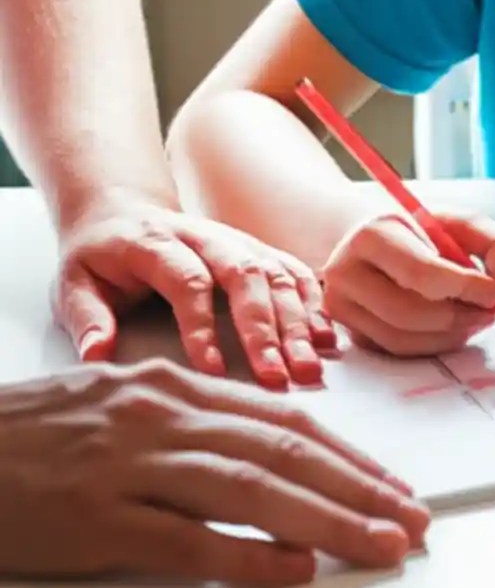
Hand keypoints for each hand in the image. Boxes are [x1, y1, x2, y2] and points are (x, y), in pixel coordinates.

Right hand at [0, 359, 428, 586]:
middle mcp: (161, 417)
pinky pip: (187, 539)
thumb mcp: (124, 410)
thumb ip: (197, 427)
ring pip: (252, 489)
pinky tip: (293, 566)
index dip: (351, 456)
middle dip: (360, 489)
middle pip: (285, 452)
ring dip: (328, 519)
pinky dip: (246, 554)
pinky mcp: (95, 520)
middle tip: (412, 520)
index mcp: (173, 388)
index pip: (287, 421)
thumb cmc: (35, 439)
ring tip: (379, 543)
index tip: (394, 485)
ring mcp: (127, 466)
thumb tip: (275, 462)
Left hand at [55, 198, 335, 389]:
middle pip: (244, 275)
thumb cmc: (102, 257)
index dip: (201, 325)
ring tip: (309, 367)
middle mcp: (205, 237)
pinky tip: (326, 338)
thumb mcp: (75, 283)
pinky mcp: (259, 250)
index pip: (187, 281)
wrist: (125, 212)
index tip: (213, 370)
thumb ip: (87, 317)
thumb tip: (99, 355)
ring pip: (276, 275)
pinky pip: (295, 272)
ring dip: (297, 322)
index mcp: (155, 242)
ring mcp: (238, 241)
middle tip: (278, 376)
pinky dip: (314, 304)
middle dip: (265, 328)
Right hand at [322, 211, 494, 356]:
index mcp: (374, 235)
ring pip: (403, 339)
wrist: (366, 242)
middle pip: (409, 313)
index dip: (463, 287)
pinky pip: (398, 351)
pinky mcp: (349, 333)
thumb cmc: (418, 234)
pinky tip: (451, 327)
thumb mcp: (460, 224)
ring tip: (474, 317)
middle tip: (490, 311)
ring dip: (450, 334)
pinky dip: (434, 344)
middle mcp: (346, 272)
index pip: (419, 272)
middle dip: (459, 316)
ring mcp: (341, 307)